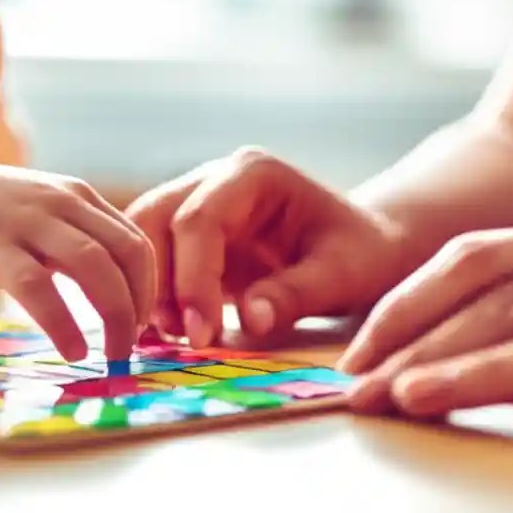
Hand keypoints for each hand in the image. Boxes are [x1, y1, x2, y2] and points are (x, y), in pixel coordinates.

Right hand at [0, 153, 154, 361]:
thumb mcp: (33, 213)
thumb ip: (69, 241)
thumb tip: (107, 293)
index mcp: (77, 196)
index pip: (136, 243)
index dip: (150, 290)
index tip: (143, 327)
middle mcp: (61, 203)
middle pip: (128, 256)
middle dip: (141, 309)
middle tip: (133, 350)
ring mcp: (26, 222)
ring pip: (95, 268)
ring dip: (116, 318)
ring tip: (113, 356)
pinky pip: (41, 288)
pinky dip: (64, 324)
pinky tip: (73, 351)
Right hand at [126, 148, 410, 347]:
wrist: (368, 247)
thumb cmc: (363, 253)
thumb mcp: (344, 275)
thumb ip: (296, 294)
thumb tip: (251, 320)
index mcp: (253, 174)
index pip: (199, 220)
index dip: (192, 279)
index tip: (201, 335)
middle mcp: (215, 180)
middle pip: (154, 218)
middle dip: (157, 282)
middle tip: (177, 339)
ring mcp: (198, 204)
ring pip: (143, 238)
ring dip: (149, 289)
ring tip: (173, 339)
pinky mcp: (192, 238)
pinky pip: (154, 261)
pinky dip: (153, 296)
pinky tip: (170, 334)